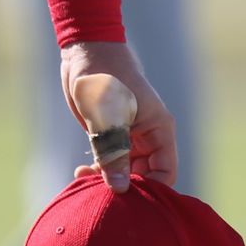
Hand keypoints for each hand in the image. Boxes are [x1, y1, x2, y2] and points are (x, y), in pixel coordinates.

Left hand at [60, 41, 177, 192]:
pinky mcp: (112, 134)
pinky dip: (98, 170)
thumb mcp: (107, 117)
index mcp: (160, 129)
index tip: (123, 195)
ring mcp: (130, 136)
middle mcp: (149, 136)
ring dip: (106, 180)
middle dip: (124, 186)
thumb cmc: (103, 77)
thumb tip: (119, 189)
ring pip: (125, 171)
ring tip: (82, 178)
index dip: (149, 189)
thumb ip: (113, 153)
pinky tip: (80, 171)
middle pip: (145, 176)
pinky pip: (111, 162)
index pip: (165, 173)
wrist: (84, 50)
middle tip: (98, 192)